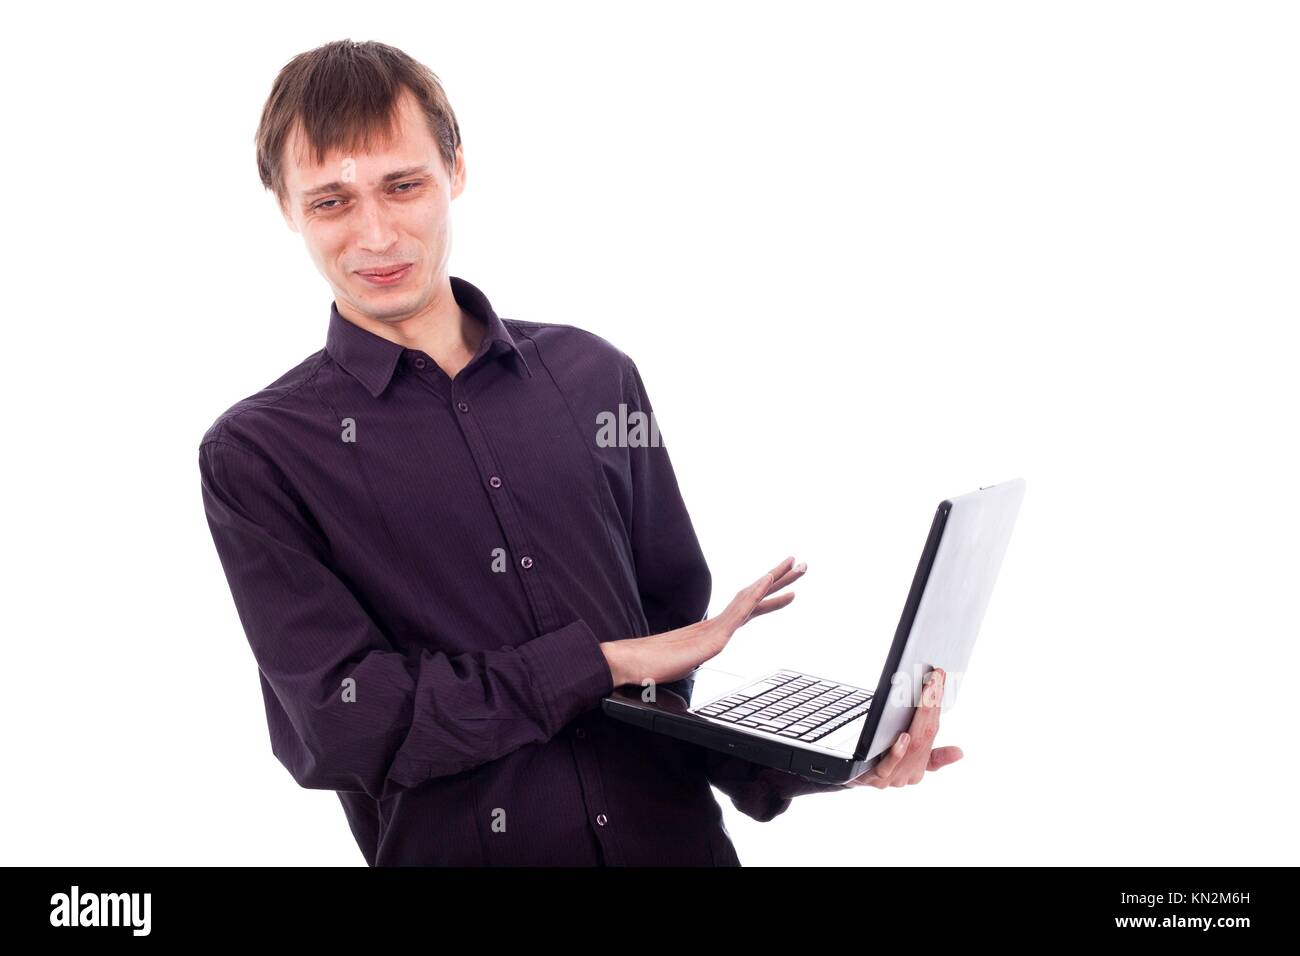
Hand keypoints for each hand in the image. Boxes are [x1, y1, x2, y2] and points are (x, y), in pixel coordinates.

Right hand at [603, 556, 804, 685]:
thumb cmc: (648, 668)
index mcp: (710, 632)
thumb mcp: (682, 667)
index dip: (766, 598)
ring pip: (750, 597)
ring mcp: (714, 627)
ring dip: (775, 579)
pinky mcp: (711, 635)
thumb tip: (690, 663)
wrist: (629, 666)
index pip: (745, 611)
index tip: (785, 586)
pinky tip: (767, 582)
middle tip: (800, 564)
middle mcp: (714, 623)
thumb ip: (691, 661)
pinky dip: (755, 593)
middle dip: (778, 580)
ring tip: (796, 565)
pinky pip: (738, 610)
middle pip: (752, 597)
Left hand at [846, 667, 963, 787]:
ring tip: (927, 699)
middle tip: (935, 680)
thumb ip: (933, 756)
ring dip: (920, 722)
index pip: (931, 730)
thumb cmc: (878, 762)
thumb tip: (960, 752)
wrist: (845, 780)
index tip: (940, 679)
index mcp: (919, 764)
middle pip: (924, 737)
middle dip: (931, 706)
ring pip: (911, 749)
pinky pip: (886, 767)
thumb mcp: (906, 758)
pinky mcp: (872, 778)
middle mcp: (908, 772)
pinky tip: (903, 737)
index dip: (936, 704)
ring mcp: (892, 777)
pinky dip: (897, 752)